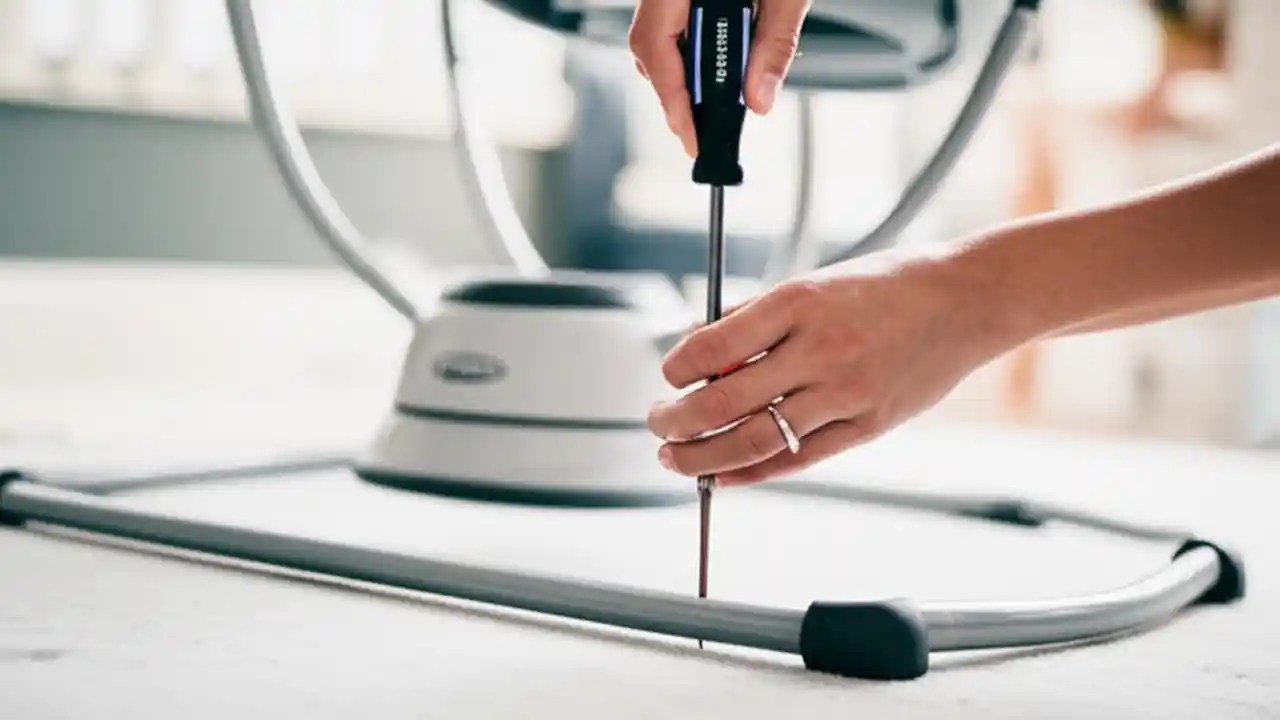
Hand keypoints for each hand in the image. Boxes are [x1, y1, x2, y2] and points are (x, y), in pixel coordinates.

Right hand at [628, 0, 811, 155]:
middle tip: (705, 134)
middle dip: (680, 96)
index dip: (673, 100)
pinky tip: (722, 66)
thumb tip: (759, 98)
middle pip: (652, 49)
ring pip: (659, 39)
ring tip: (718, 103)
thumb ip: (774, 43)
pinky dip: (696, 52)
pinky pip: (673, 26)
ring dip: (688, 74)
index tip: (694, 138)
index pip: (656, 46)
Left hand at [648, 253, 1014, 484]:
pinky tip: (721, 475)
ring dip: (702, 456)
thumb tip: (697, 351)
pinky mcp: (867, 426)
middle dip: (676, 420)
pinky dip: (749, 472)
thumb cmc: (886, 287)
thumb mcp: (813, 283)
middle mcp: (819, 348)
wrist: (965, 302)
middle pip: (725, 401)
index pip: (715, 345)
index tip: (667, 376)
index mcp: (799, 302)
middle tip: (656, 423)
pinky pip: (796, 459)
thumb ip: (755, 319)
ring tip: (675, 457)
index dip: (678, 367)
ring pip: (755, 440)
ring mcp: (845, 392)